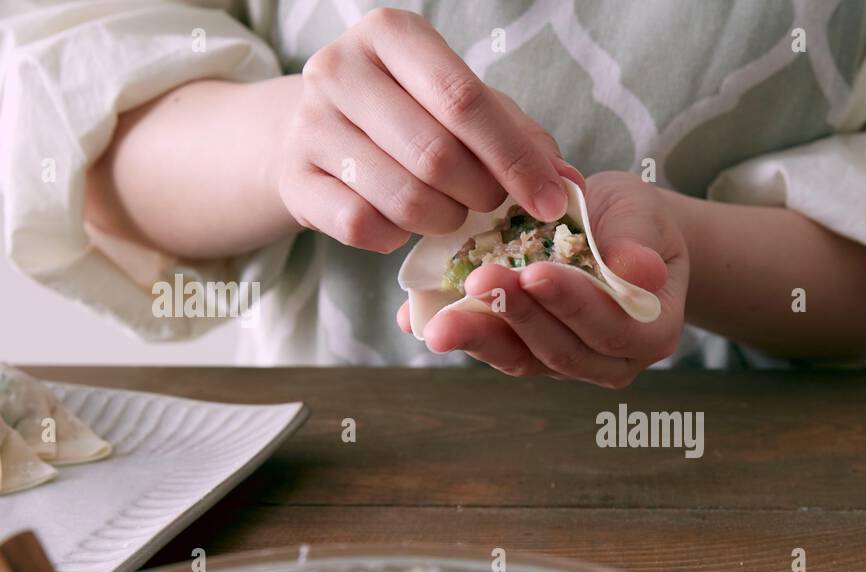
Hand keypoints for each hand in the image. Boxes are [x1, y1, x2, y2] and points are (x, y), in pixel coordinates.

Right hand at [278, 7, 575, 252]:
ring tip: (452, 213)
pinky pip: (364, 229)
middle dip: (482, 194)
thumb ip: (520, 136)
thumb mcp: (465, 107)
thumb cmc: (410, 114)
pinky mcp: (293, 179)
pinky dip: (398, 238)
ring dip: (445, 221)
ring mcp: (308, 124)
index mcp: (391, 35)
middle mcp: (339, 68)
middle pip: (435, 155)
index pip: (463, 99)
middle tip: (493, 205)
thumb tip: (567, 183)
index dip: (515, 159)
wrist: (319, 132)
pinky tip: (403, 222)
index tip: (549, 201)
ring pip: (402, 199)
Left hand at [397, 171, 687, 387]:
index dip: (573, 303)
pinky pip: (496, 349)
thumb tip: (644, 271)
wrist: (616, 231)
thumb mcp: (643, 218)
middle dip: (518, 317)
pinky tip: (419, 320)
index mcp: (651, 333)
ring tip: (441, 319)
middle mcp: (611, 361)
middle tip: (480, 281)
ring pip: (523, 358)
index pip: (611, 326)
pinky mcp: (528, 354)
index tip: (535, 272)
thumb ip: (639, 244)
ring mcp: (566, 362)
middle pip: (563, 350)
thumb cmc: (635, 221)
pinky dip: (460, 333)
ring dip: (481, 336)